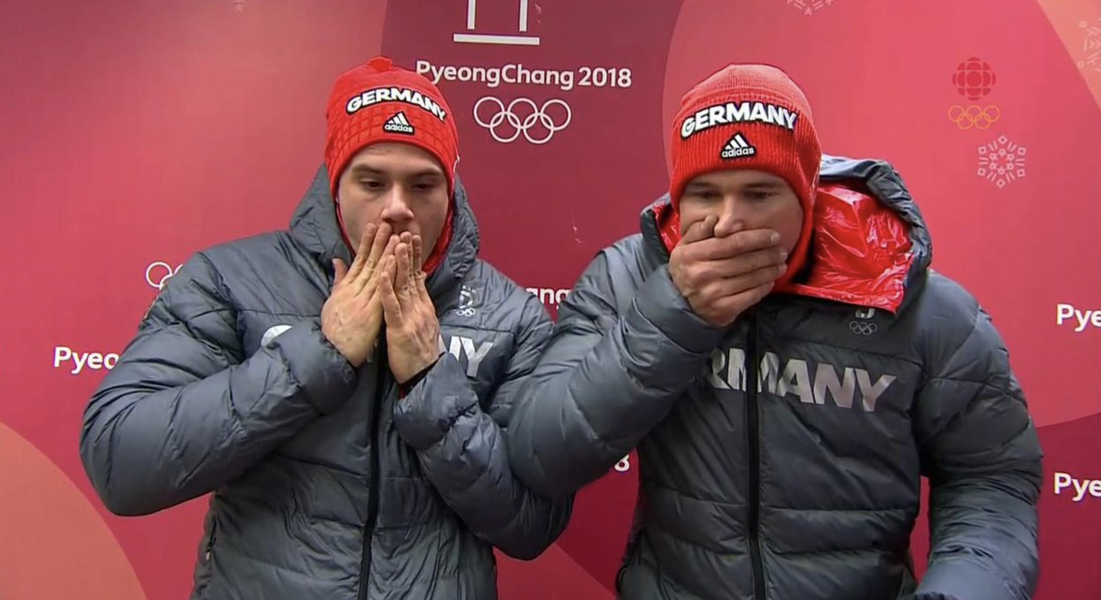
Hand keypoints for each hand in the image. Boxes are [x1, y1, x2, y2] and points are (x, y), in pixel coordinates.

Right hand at [321, 223, 397, 366]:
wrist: (331, 353)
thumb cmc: (334, 330)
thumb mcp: (332, 302)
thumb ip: (338, 280)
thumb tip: (338, 261)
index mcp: (345, 288)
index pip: (358, 261)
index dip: (366, 243)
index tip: (374, 226)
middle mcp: (353, 291)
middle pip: (368, 262)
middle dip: (378, 242)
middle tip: (387, 223)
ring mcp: (361, 301)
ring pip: (376, 273)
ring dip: (386, 254)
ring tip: (395, 237)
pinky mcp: (369, 313)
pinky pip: (381, 291)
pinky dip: (387, 276)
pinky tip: (394, 262)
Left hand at [380, 233, 443, 383]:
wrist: (426, 376)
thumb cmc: (419, 351)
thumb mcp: (424, 322)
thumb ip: (421, 299)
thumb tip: (420, 278)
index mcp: (423, 306)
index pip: (417, 276)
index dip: (414, 256)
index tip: (411, 236)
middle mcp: (419, 308)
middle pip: (412, 276)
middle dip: (409, 253)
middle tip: (406, 231)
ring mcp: (411, 317)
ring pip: (403, 287)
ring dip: (398, 265)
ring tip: (395, 245)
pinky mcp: (400, 329)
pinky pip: (392, 306)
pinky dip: (386, 289)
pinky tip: (382, 274)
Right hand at [668, 215, 787, 326]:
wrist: (678, 304)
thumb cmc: (687, 269)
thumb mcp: (685, 246)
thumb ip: (698, 231)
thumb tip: (714, 220)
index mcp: (692, 254)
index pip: (732, 243)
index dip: (756, 238)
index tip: (773, 235)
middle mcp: (702, 274)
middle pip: (744, 260)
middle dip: (768, 254)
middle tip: (781, 250)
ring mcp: (712, 294)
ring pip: (750, 278)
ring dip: (770, 270)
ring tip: (781, 264)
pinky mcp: (722, 310)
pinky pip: (750, 296)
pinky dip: (763, 287)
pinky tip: (770, 281)